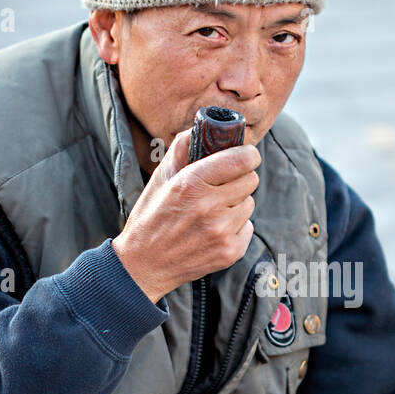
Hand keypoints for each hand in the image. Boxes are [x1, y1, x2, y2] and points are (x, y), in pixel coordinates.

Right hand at [111, 128, 260, 302]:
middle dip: (239, 179)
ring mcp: (222, 232)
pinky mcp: (230, 252)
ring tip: (213, 210)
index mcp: (191, 184)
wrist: (144, 265)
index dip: (247, 154)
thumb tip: (202, 128)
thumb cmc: (151, 218)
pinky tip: (214, 230)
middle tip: (223, 185)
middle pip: (250, 180)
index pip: (241, 160)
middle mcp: (209, 208)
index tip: (246, 155)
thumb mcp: (159, 179)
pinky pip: (248, 227)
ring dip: (236, 203)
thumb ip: (181, 150)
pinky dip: (236, 226)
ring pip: (249, 204)